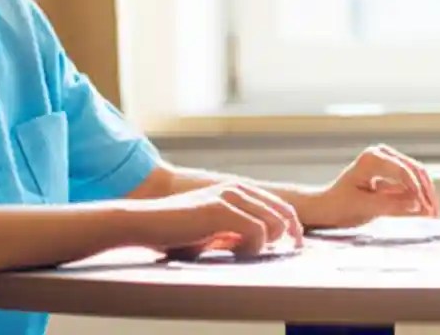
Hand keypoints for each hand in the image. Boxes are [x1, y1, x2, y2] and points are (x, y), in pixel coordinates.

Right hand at [129, 182, 303, 259]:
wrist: (145, 223)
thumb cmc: (176, 230)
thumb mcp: (213, 228)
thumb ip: (235, 230)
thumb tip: (261, 242)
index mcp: (237, 190)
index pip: (280, 206)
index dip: (292, 227)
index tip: (294, 245)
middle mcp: (237, 188)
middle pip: (283, 213)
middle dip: (286, 236)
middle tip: (276, 252)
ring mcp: (229, 196)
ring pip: (273, 223)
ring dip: (263, 245)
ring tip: (240, 252)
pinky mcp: (220, 209)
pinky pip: (256, 232)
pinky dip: (251, 248)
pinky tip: (232, 251)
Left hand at [305, 144, 439, 228]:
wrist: (327, 206)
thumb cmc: (339, 206)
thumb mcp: (364, 208)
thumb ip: (390, 205)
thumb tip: (418, 205)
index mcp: (372, 158)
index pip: (403, 171)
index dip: (418, 190)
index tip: (426, 209)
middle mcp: (382, 153)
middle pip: (415, 170)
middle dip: (427, 192)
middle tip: (435, 215)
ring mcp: (388, 160)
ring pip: (418, 175)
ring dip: (427, 194)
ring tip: (434, 216)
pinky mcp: (392, 171)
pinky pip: (412, 182)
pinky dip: (420, 196)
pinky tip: (427, 212)